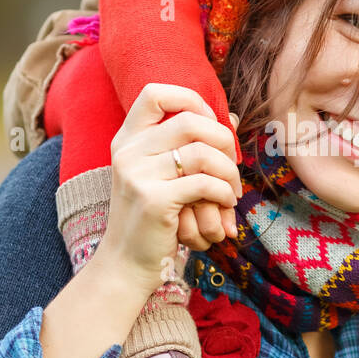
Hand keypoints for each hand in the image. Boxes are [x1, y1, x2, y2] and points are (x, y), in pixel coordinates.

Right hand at [92, 84, 241, 293]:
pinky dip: (224, 193)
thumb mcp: (164, 176)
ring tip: (231, 191)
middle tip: (232, 167)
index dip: (191, 99)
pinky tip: (225, 205)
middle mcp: (128, 152)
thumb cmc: (153, 218)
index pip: (155, 93)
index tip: (210, 125)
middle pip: (191, 121)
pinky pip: (205, 184)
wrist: (126, 264)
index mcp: (128, 139)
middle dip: (224, 142)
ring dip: (229, 172)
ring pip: (203, 153)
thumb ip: (191, 145)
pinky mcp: (153, 201)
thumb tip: (230, 115)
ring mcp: (137, 175)